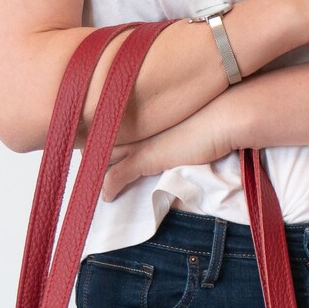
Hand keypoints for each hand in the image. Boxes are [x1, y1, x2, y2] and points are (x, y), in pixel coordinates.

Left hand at [100, 96, 237, 201]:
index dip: (102, 131)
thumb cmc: (214, 115)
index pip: (112, 119)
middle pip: (102, 135)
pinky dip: (109, 187)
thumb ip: (175, 126)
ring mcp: (138, 140)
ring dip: (96, 169)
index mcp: (144, 110)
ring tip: (90, 182)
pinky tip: (107, 197)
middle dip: (91, 148)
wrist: (223, 117)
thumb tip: (179, 137)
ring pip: (103, 155)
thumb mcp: (188, 118)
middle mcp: (136, 122)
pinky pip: (115, 175)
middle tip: (85, 161)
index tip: (95, 140)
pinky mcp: (144, 158)